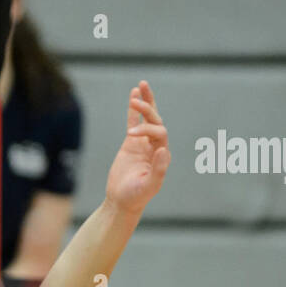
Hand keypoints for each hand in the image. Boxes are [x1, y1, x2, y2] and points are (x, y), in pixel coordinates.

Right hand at [105, 81, 170, 216]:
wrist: (122, 201)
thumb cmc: (136, 197)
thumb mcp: (148, 186)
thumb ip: (158, 170)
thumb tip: (163, 150)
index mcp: (162, 154)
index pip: (159, 132)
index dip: (147, 129)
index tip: (131, 134)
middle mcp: (156, 146)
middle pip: (156, 120)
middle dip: (147, 109)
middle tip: (136, 100)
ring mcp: (143, 143)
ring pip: (147, 118)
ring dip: (145, 102)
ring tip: (141, 85)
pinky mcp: (131, 143)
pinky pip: (134, 122)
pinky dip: (134, 110)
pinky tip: (133, 95)